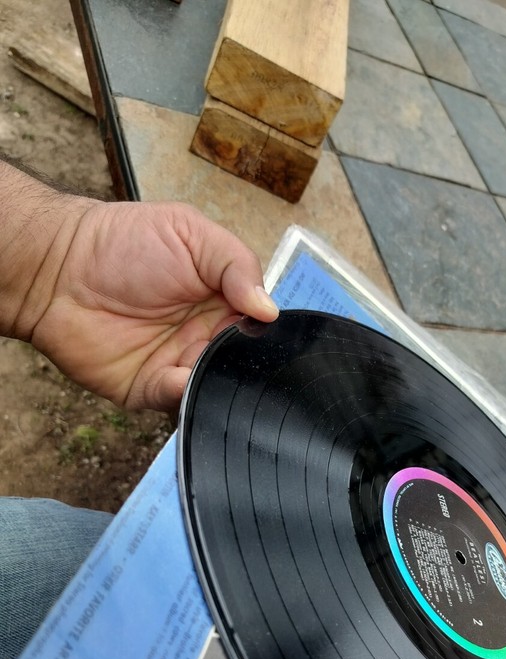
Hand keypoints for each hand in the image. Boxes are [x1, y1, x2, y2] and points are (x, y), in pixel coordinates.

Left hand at [27, 199, 278, 411]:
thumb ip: (238, 264)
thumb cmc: (120, 242)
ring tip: (207, 357)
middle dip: (245, 358)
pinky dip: (186, 393)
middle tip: (234, 343)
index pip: (259, 325)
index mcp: (222, 300)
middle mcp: (205, 336)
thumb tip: (269, 310)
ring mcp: (179, 364)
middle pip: (242, 360)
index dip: (265, 329)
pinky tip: (181, 372)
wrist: (58, 267)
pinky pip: (180, 400)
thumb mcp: (191, 232)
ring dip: (219, 378)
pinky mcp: (150, 389)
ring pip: (217, 385)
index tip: (264, 326)